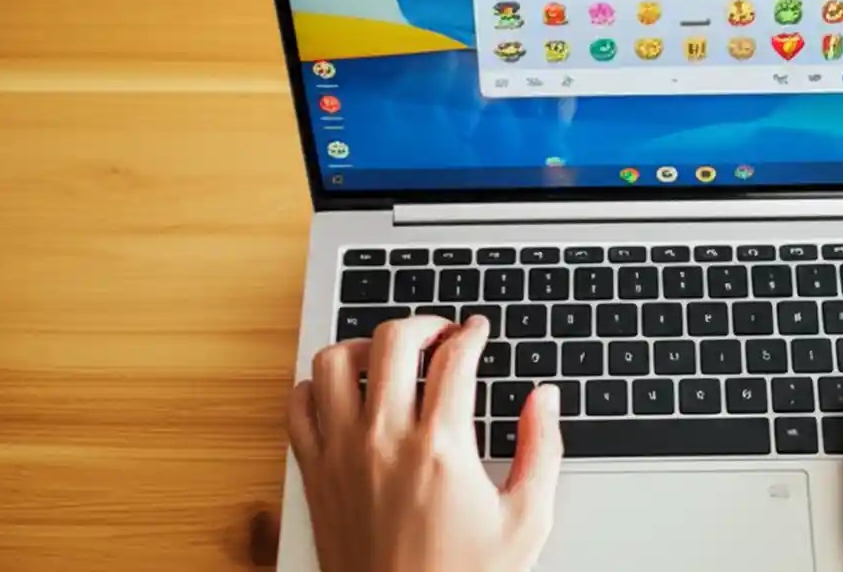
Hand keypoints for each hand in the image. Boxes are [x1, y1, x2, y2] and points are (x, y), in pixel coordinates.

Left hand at [286, 316, 562, 571]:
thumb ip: (542, 448)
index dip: (472, 333)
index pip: (455, 358)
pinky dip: (317, 385)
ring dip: (365, 346)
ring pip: (335, 362)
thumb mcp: (526, 519)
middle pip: (394, 341)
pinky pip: (298, 405)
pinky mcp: (315, 473)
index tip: (479, 331)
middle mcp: (384, 441)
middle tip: (441, 335)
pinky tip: (345, 393)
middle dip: (425, 324)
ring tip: (389, 358)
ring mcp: (342, 454)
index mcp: (441, 449)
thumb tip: (544, 397)